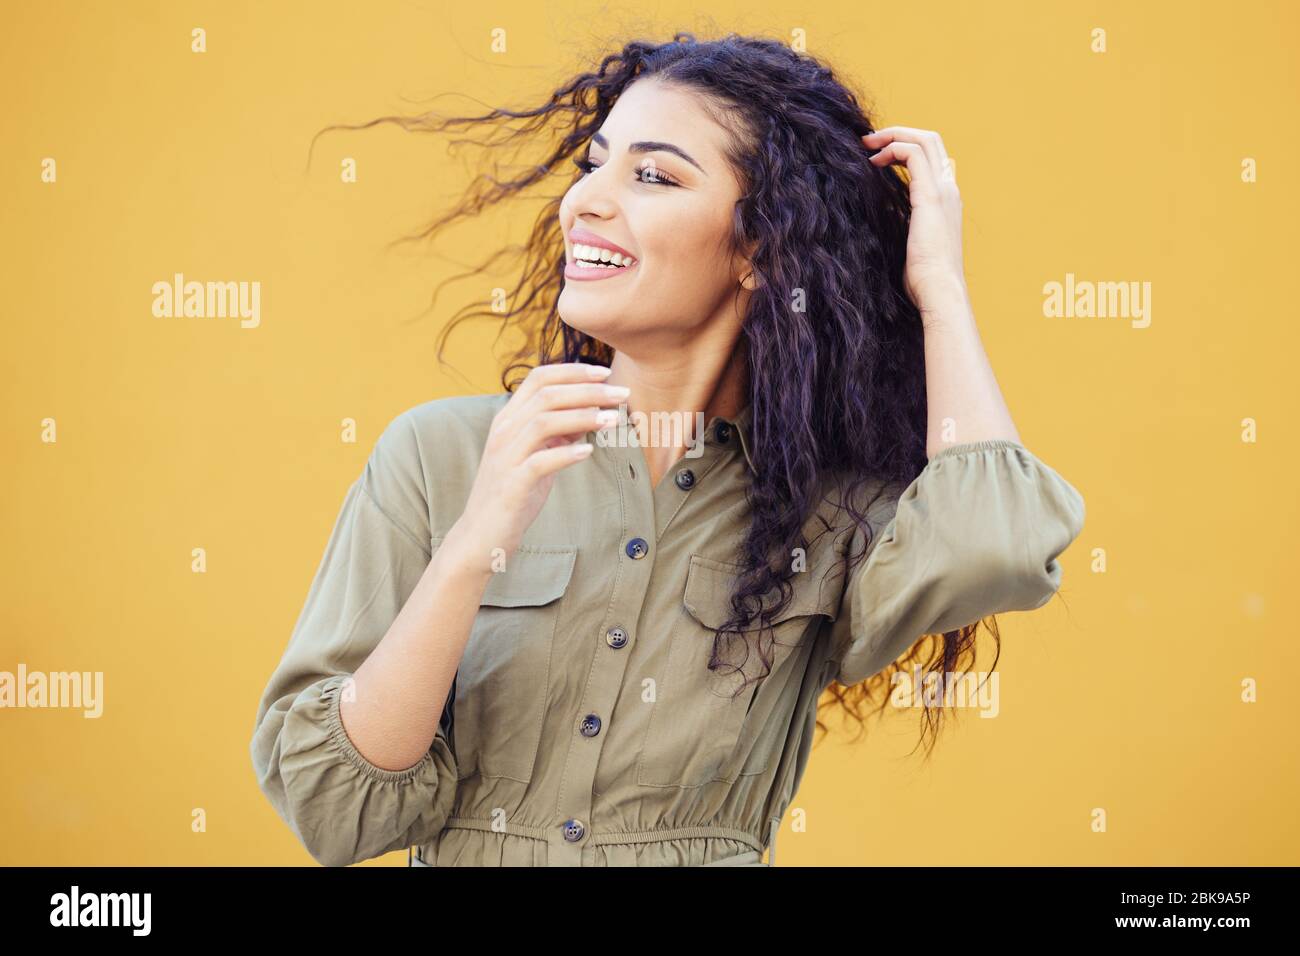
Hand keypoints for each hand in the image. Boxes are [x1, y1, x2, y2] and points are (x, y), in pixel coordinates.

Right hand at [445, 363, 626, 571]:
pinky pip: (540, 462)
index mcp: (508, 419)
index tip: (605, 373)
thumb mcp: (536, 454)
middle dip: (588, 390)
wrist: (481, 534)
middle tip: (622, 393)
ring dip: (583, 417)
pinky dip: (566, 454)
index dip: (573, 371)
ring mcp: (506, 457)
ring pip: (543, 422)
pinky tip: (589, 451)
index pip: (539, 378)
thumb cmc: (514, 492)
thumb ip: (558, 432)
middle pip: (547, 395)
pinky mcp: (512, 485)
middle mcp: (504, 431)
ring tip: (614, 419)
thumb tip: (590, 411)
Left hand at [863, 126, 968, 321]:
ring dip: (894, 135)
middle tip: (869, 142)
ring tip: (868, 144)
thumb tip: (883, 212)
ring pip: (925, 140)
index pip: (933, 159)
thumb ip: (902, 222)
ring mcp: (944, 191)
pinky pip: (914, 155)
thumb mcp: (908, 242)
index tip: (877, 158)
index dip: (906, 150)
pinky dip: (894, 148)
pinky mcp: (930, 197)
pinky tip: (875, 160)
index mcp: (946, 200)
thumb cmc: (922, 277)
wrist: (937, 291)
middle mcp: (949, 190)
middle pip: (931, 141)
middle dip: (898, 133)